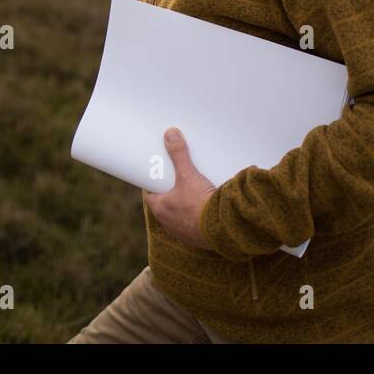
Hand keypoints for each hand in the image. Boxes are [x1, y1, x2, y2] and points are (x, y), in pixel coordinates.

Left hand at [143, 128, 216, 250]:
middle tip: (179, 179)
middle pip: (165, 203)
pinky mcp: (196, 239)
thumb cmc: (200, 204)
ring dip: (184, 206)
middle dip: (171, 192)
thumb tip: (170, 134)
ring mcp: (182, 232)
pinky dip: (197, 217)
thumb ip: (179, 154)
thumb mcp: (188, 175)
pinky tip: (205, 209)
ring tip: (194, 192)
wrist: (222, 229)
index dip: (154, 182)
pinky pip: (193, 225)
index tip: (160, 174)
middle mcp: (168, 223)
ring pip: (178, 215)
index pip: (150, 193)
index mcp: (160, 208)